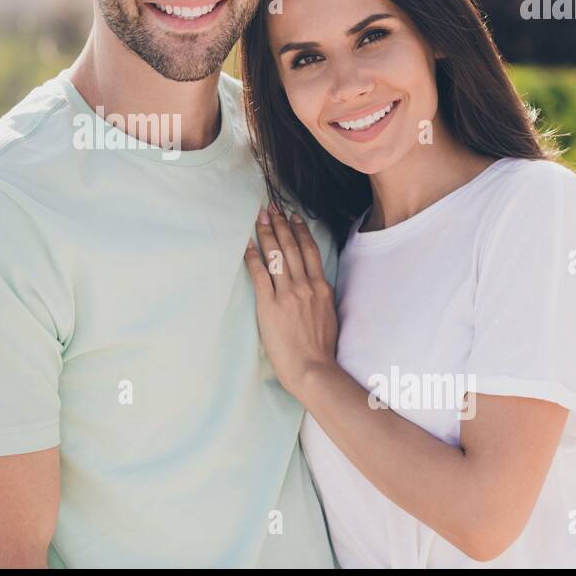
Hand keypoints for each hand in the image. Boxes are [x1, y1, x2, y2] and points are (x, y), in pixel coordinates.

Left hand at [243, 203, 339, 399]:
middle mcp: (306, 285)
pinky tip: (246, 245)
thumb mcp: (329, 316)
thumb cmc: (321, 349)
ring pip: (276, 254)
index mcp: (322, 288)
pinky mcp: (270, 304)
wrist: (313, 368)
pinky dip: (252, 256)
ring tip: (260, 217)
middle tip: (273, 206)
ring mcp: (288, 294)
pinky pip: (259, 274)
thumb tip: (316, 285)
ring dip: (266, 233)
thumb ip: (322, 296)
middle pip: (292, 246)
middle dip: (281, 223)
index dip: (300, 230)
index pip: (310, 250)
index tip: (294, 216)